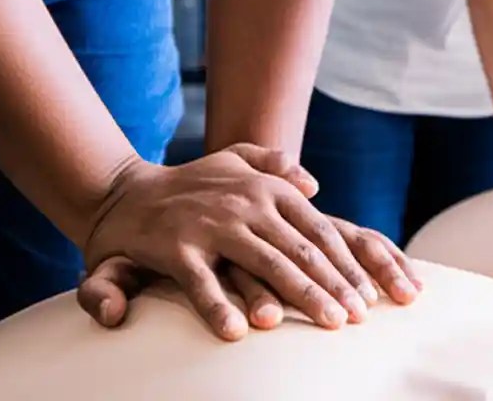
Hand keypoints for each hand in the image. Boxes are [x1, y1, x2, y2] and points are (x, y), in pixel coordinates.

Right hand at [81, 143, 410, 339]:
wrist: (124, 193)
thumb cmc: (191, 184)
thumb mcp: (236, 160)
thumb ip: (275, 165)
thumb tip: (313, 184)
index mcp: (267, 189)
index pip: (320, 231)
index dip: (347, 264)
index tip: (368, 295)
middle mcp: (247, 204)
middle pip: (303, 251)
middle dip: (335, 285)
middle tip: (358, 318)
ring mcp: (213, 226)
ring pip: (268, 265)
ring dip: (302, 296)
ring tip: (327, 323)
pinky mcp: (177, 249)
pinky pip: (203, 284)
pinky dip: (220, 308)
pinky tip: (239, 333)